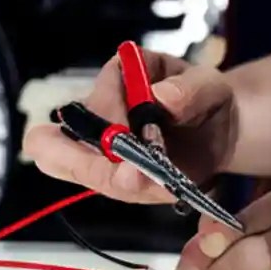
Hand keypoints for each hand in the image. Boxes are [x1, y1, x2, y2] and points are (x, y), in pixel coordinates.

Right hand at [23, 50, 237, 203]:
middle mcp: (95, 110)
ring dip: (121, 182)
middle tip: (133, 176)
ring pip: (80, 173)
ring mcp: (96, 146)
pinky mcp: (109, 172)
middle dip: (91, 167)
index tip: (146, 137)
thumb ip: (190, 90)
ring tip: (163, 182)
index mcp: (116, 78)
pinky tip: (163, 186)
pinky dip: (135, 191)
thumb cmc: (209, 99)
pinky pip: (107, 188)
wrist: (220, 131)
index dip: (112, 125)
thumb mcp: (210, 86)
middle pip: (50, 145)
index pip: (91, 103)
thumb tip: (161, 97)